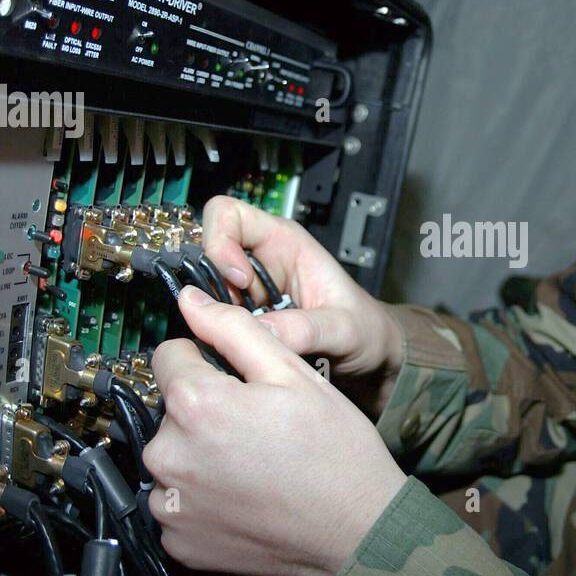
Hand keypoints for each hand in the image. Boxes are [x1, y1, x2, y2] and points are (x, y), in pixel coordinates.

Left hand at [143, 285, 407, 575]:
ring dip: (202, 456)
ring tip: (254, 466)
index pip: (169, 356)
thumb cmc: (334, 452)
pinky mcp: (178, 542)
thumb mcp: (292, 373)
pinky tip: (244, 497)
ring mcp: (171, 505)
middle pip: (172, 411)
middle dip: (206, 411)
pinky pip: (178, 504)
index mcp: (195, 405)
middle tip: (258, 429)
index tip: (239, 382)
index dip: (207, 361)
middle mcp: (169, 456)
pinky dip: (203, 499)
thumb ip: (233, 330)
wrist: (358, 532)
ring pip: (173, 457)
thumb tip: (190, 300)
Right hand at [202, 196, 403, 415]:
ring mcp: (248, 294)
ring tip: (245, 340)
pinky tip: (244, 351)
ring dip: (215, 317)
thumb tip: (262, 332)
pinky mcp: (243, 322)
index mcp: (284, 242)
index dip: (221, 241)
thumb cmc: (366, 331)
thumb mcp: (344, 328)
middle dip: (211, 287)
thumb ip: (307, 329)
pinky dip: (220, 336)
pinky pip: (213, 322)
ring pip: (204, 292)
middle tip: (234, 319)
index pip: (228, 214)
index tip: (239, 280)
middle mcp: (260, 263)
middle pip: (205, 254)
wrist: (371, 361)